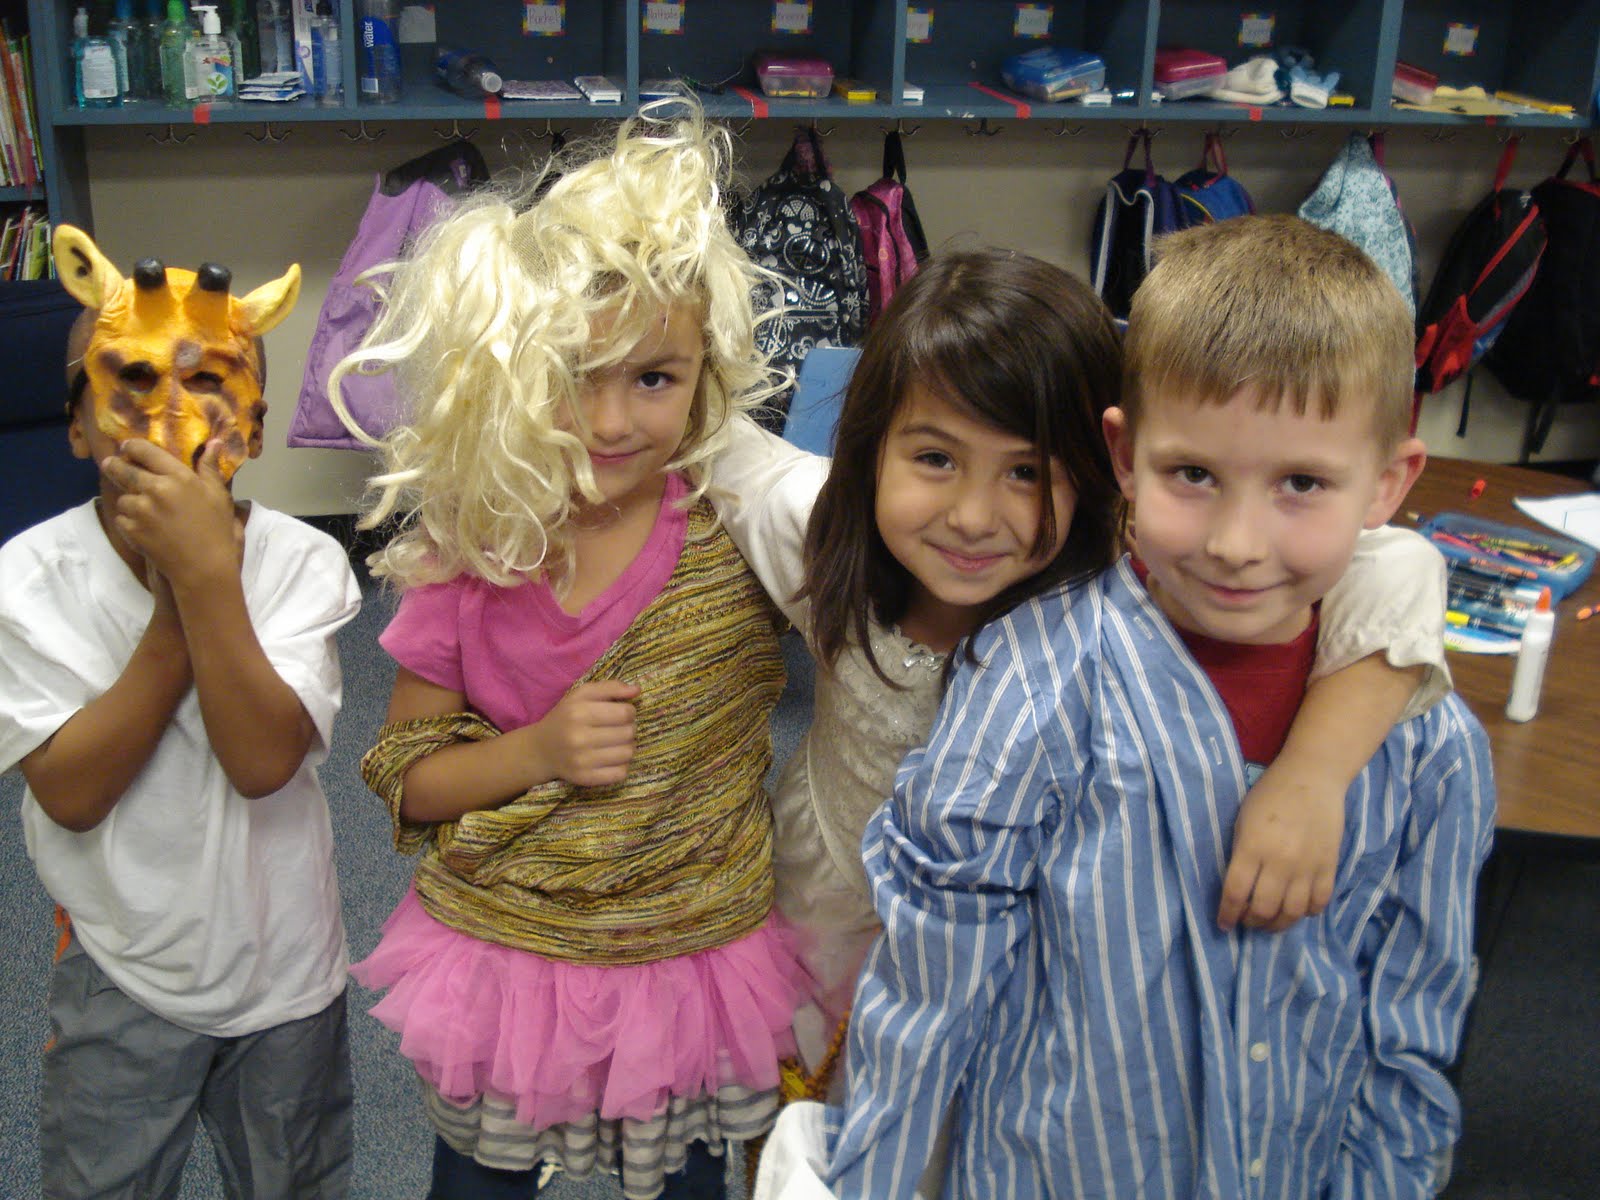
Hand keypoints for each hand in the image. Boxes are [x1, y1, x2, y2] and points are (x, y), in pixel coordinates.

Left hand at [101, 440, 240, 591]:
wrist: (204, 569)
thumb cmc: (218, 531)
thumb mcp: (219, 497)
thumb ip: (209, 468)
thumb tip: (214, 442)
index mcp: (178, 477)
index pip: (144, 451)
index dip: (131, 447)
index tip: (127, 448)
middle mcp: (155, 489)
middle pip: (122, 469)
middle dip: (114, 466)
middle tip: (112, 465)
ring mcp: (140, 510)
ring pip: (122, 497)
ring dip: (128, 500)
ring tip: (140, 508)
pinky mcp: (130, 529)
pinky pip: (121, 517)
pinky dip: (128, 520)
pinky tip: (143, 526)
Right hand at [530, 679, 641, 786]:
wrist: (541, 749)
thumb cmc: (565, 717)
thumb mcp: (581, 695)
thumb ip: (610, 687)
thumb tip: (637, 690)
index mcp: (579, 712)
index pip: (625, 713)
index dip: (628, 711)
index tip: (620, 713)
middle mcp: (579, 737)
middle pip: (629, 733)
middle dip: (628, 728)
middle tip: (616, 729)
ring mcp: (582, 761)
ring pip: (628, 753)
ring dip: (626, 747)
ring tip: (615, 743)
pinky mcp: (585, 778)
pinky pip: (621, 773)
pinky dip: (621, 765)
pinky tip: (610, 758)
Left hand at [1218, 769, 1343, 932]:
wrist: (1313, 778)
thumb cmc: (1270, 795)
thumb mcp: (1242, 821)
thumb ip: (1240, 854)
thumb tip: (1238, 888)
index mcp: (1252, 847)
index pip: (1236, 893)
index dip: (1227, 914)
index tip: (1223, 925)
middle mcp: (1280, 861)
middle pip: (1264, 909)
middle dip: (1252, 922)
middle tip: (1247, 921)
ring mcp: (1308, 866)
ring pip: (1293, 913)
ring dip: (1278, 924)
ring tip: (1270, 922)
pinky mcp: (1330, 866)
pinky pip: (1319, 902)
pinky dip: (1307, 913)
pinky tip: (1298, 909)